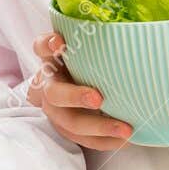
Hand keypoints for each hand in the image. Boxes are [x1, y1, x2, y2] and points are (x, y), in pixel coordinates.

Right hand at [27, 32, 132, 149]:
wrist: (69, 84)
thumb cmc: (82, 61)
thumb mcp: (84, 46)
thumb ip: (92, 35)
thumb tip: (120, 28)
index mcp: (50, 59)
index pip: (42, 48)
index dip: (48, 45)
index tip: (60, 42)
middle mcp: (49, 85)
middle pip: (55, 94)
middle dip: (75, 97)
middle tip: (98, 98)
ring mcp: (56, 110)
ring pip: (70, 123)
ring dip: (98, 127)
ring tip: (126, 130)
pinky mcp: (66, 128)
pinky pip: (84, 140)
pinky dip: (104, 141)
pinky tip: (124, 139)